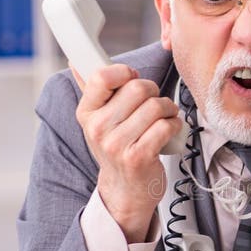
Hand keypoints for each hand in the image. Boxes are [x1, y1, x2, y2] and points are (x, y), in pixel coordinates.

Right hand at [73, 63, 182, 242]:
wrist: (125, 190)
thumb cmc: (117, 149)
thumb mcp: (98, 120)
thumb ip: (92, 91)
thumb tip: (75, 60)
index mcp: (86, 113)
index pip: (102, 76)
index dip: (125, 73)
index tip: (133, 81)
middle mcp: (98, 128)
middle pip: (138, 87)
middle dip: (154, 92)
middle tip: (155, 104)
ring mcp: (117, 144)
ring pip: (156, 106)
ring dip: (169, 109)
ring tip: (165, 118)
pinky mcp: (139, 157)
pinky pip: (166, 126)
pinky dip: (175, 125)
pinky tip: (169, 132)